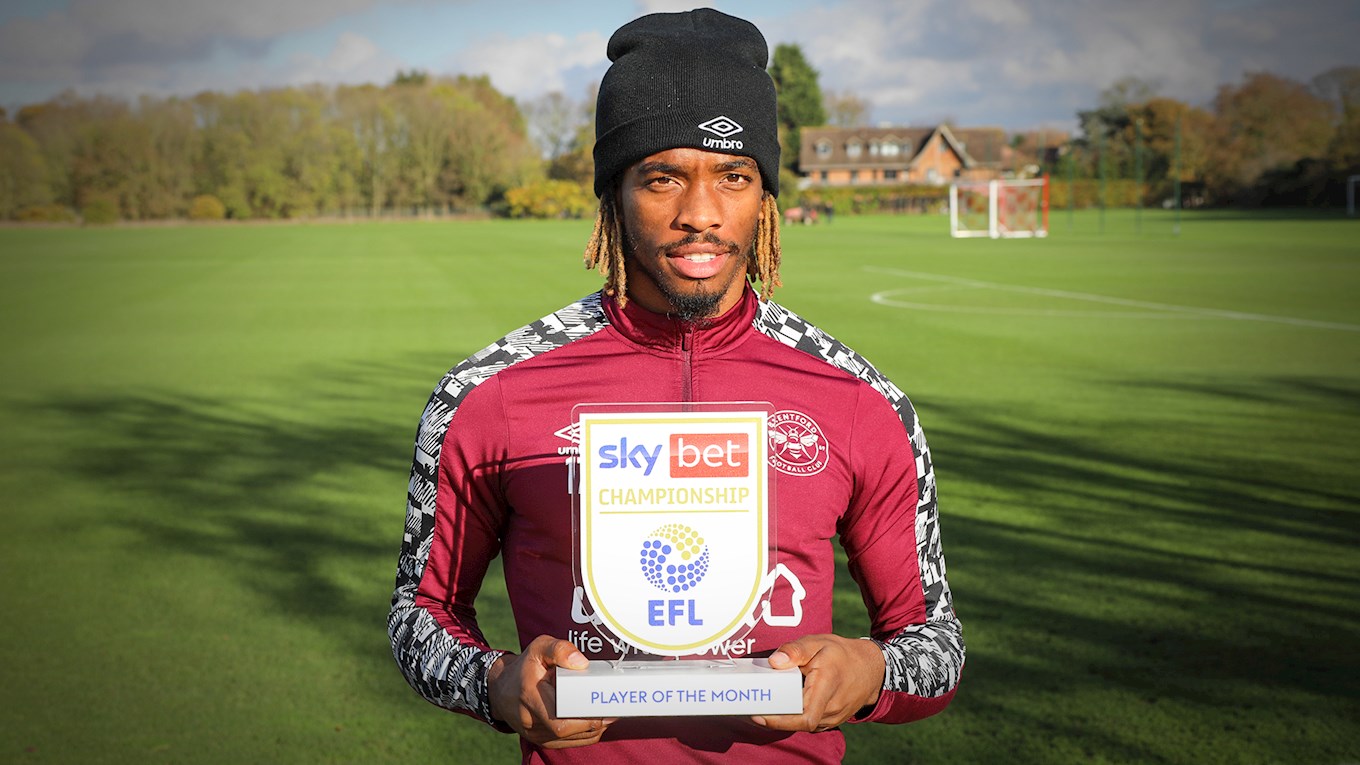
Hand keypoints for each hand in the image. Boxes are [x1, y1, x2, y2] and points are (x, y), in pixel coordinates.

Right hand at [487, 635, 616, 748]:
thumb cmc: (524, 668)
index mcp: (529, 696)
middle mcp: (530, 721)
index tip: (603, 706)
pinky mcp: (541, 741)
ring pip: (571, 740)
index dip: (584, 718)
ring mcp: (535, 735)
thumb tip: (581, 662)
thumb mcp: (538, 648)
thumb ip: (559, 649)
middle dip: (594, 722)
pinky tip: (597, 721)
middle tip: (613, 709)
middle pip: (567, 732)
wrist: (501, 689)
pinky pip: (569, 743)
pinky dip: (586, 734)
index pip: (560, 718)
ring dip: (593, 729)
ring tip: (609, 714)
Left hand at [751, 635, 884, 732]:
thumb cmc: (841, 654)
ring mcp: (833, 718)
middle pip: (798, 722)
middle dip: (774, 718)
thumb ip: (795, 650)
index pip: (804, 716)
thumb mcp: (818, 643)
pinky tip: (781, 707)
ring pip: (803, 724)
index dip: (779, 721)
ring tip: (762, 706)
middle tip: (750, 708)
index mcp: (826, 686)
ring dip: (783, 718)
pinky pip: (809, 722)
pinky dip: (794, 717)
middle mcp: (831, 708)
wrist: (870, 668)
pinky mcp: (831, 720)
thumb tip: (774, 661)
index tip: (758, 715)